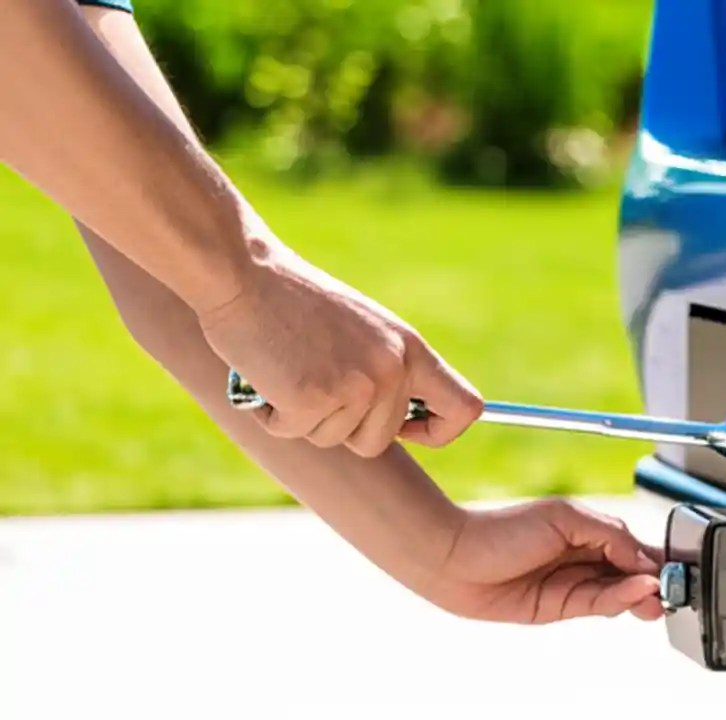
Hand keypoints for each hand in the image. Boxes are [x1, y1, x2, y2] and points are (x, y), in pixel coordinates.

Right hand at [197, 238, 483, 456]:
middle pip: (379, 440)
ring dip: (304, 417)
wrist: (245, 274)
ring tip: (290, 368)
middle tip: (312, 379)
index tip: (407, 429)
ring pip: (334, 439)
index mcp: (410, 348)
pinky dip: (274, 415)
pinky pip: (295, 432)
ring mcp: (358, 384)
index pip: (463, 408)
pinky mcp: (315, 397)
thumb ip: (387, 369)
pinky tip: (267, 373)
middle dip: (341, 425)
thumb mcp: (362, 331)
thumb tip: (401, 422)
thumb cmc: (294, 303)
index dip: (438, 431)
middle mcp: (393, 367)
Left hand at [424, 499, 664, 623]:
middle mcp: (583, 557)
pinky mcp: (560, 607)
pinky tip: (636, 593)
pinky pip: (598, 605)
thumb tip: (640, 558)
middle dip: (653, 579)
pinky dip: (620, 599)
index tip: (675, 565)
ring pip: (618, 591)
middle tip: (674, 586)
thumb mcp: (565, 517)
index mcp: (588, 529)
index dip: (654, 556)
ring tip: (656, 593)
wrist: (456, 559)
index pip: (632, 545)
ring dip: (640, 592)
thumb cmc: (501, 529)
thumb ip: (608, 534)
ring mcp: (572, 583)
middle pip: (630, 571)